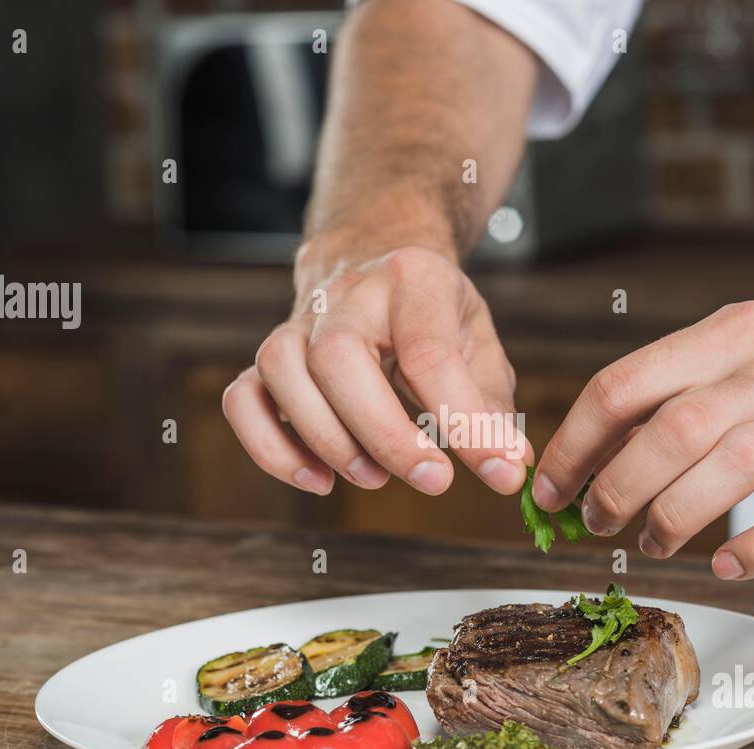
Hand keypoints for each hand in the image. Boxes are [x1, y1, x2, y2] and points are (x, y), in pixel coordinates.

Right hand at [223, 244, 530, 495]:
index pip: (429, 351)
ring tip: (375, 478)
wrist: (374, 262)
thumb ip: (493, 405)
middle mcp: (344, 293)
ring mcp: (296, 323)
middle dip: (384, 432)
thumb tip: (510, 466)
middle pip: (337, 356)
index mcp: (412, 278)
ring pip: (282, 371)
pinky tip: (317, 478)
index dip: (463, 419)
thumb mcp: (478, 342)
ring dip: (327, 440)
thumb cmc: (433, 316)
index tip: (498, 470)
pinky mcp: (267, 360)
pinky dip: (270, 447)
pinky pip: (243, 399)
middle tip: (432, 480)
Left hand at [532, 301, 753, 579]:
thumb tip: (585, 453)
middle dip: (616, 486)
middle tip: (598, 521)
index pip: (625, 385)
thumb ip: (670, 392)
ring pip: (730, 468)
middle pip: (671, 428)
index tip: (550, 489)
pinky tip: (725, 564)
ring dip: (673, 517)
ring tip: (654, 541)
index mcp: (732, 334)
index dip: (575, 445)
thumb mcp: (743, 355)